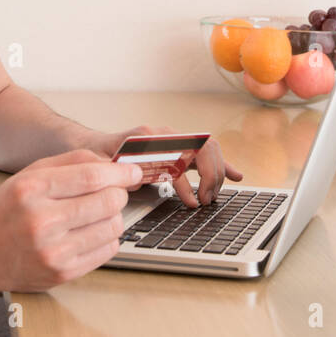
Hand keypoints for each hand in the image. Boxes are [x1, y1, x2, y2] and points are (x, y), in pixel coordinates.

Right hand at [0, 149, 142, 291]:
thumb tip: (113, 165)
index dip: (120, 173)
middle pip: (108, 201)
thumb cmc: (5, 210)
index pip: (92, 176)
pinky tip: (89, 232)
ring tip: (95, 214)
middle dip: (118, 194)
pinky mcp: (61, 273)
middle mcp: (42, 221)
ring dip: (113, 217)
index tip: (133, 172)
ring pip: (113, 227)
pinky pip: (107, 251)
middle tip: (111, 192)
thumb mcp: (30, 174)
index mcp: (33, 189)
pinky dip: (107, 238)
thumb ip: (72, 162)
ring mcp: (52, 251)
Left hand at [96, 125, 242, 207]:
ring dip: (217, 172)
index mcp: (147, 136)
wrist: (98, 145)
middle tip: (206, 201)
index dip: (187, 182)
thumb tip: (133, 183)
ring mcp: (174, 137)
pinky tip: (237, 175)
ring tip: (213, 196)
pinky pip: (207, 151)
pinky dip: (222, 164)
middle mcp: (164, 133)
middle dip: (210, 176)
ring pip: (209, 148)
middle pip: (201, 147)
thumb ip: (115, 172)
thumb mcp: (101, 164)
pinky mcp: (179, 146)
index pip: (179, 156)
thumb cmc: (99, 156)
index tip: (192, 203)